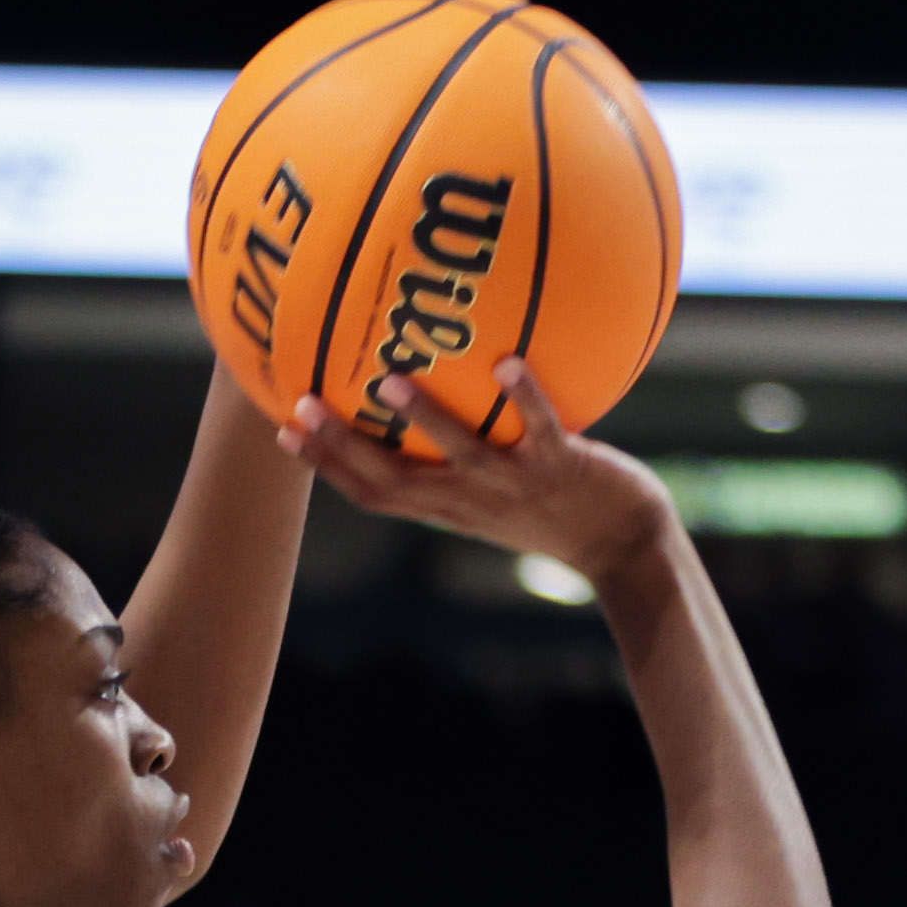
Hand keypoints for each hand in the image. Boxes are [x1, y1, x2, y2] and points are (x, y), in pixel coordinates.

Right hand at [277, 359, 674, 580]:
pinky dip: (524, 396)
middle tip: (304, 405)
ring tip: (391, 383)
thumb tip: (429, 404)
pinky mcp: (562, 467)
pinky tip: (507, 361)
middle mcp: (473, 501)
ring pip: (461, 455)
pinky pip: (539, 428)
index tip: (282, 431)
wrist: (624, 545)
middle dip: (344, 446)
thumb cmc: (558, 508)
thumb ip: (461, 455)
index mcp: (450, 507)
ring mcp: (515, 486)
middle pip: (394, 480)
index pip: (373, 494)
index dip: (326, 466)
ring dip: (425, 419)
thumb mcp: (498, 491)